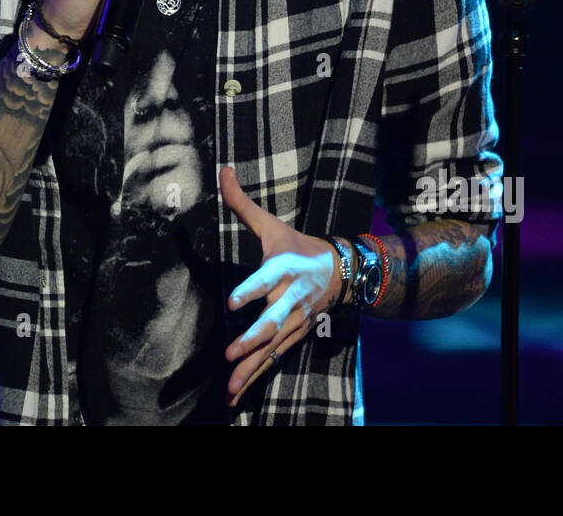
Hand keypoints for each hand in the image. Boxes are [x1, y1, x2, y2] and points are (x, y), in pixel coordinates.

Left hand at [220, 165, 343, 407]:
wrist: (340, 272)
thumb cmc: (296, 246)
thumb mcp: (270, 224)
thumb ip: (241, 202)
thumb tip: (222, 169)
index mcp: (283, 268)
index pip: (265, 279)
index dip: (250, 290)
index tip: (231, 303)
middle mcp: (289, 298)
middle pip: (270, 322)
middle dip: (250, 340)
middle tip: (229, 354)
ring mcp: (293, 322)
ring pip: (271, 347)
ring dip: (250, 367)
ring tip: (230, 387)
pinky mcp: (292, 337)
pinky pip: (272, 359)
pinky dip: (255, 376)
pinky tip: (234, 393)